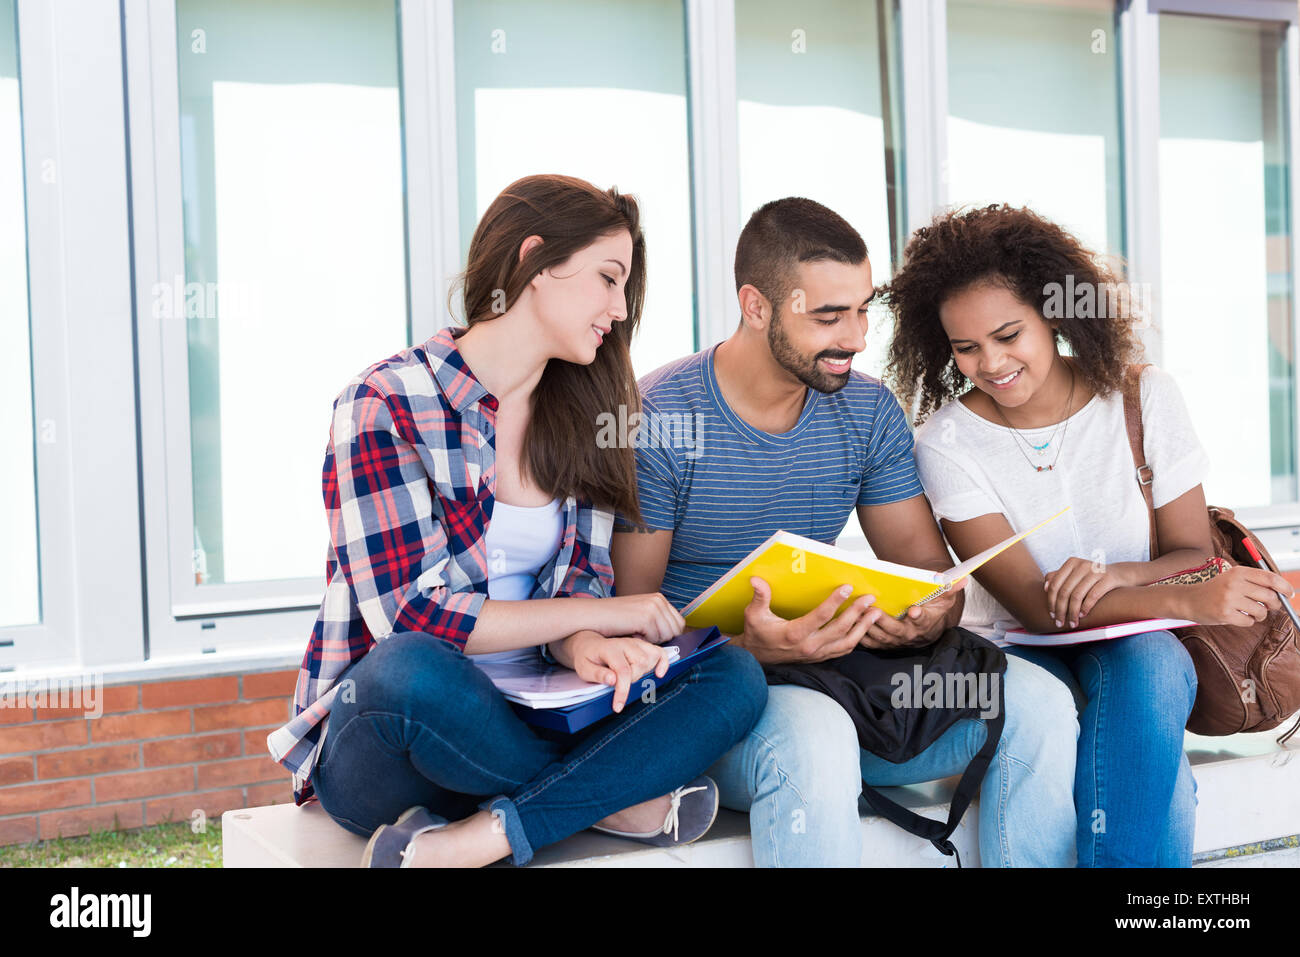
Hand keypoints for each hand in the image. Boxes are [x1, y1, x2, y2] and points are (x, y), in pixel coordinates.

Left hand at [567, 632, 672, 712]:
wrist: (588, 645)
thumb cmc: (587, 658)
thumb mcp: (584, 669)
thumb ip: (598, 675)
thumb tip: (612, 680)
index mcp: (610, 649)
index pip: (623, 671)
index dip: (623, 691)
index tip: (618, 706)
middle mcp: (625, 644)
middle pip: (640, 664)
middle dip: (632, 681)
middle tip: (619, 686)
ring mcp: (635, 643)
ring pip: (651, 658)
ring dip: (644, 673)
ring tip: (630, 678)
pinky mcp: (642, 646)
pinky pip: (659, 653)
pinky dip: (663, 663)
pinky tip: (659, 673)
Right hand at [587, 594, 685, 643]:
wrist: (593, 616)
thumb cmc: (614, 619)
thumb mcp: (639, 615)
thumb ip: (657, 621)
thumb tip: (673, 635)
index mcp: (658, 598)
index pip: (678, 623)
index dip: (668, 634)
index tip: (652, 637)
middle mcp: (659, 600)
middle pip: (675, 630)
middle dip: (661, 638)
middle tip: (642, 635)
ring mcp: (653, 608)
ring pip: (667, 636)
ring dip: (652, 640)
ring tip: (635, 633)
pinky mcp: (646, 617)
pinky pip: (655, 639)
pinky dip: (644, 641)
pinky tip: (631, 633)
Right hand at [740, 577, 883, 664]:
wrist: (757, 658)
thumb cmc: (757, 634)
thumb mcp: (754, 615)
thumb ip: (759, 597)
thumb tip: (756, 580)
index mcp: (795, 634)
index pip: (820, 616)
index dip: (835, 601)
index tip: (847, 588)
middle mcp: (809, 646)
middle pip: (840, 629)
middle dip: (857, 612)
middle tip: (869, 598)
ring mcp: (817, 653)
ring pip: (847, 643)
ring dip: (863, 627)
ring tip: (875, 613)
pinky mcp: (820, 657)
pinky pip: (843, 650)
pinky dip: (857, 639)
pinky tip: (864, 628)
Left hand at [860, 579, 964, 648]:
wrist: (926, 630)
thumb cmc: (932, 610)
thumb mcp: (943, 599)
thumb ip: (949, 589)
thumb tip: (963, 579)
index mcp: (924, 622)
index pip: (923, 620)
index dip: (919, 616)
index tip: (915, 611)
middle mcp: (909, 634)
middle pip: (896, 630)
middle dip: (885, 621)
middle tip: (875, 609)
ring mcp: (895, 641)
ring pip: (881, 637)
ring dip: (868, 627)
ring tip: (858, 614)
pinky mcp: (883, 644)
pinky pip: (870, 643)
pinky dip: (860, 635)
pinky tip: (851, 624)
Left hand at [1043, 558, 1129, 628]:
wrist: (1121, 574)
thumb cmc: (1093, 578)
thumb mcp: (1076, 574)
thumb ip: (1059, 578)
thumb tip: (1044, 587)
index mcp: (1071, 563)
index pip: (1054, 585)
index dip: (1051, 602)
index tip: (1052, 615)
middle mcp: (1082, 565)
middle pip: (1064, 591)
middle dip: (1060, 610)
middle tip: (1059, 623)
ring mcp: (1095, 570)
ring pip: (1077, 595)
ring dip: (1072, 613)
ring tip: (1072, 624)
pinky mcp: (1108, 578)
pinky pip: (1093, 596)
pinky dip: (1086, 608)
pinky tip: (1083, 616)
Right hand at [1179, 565, 1293, 625]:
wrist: (1189, 600)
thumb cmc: (1216, 590)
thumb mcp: (1233, 578)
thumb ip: (1256, 582)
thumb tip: (1284, 593)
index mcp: (1238, 572)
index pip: (1270, 578)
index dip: (1284, 587)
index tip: (1290, 594)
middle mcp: (1233, 584)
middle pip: (1269, 596)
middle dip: (1274, 604)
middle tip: (1269, 606)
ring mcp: (1228, 599)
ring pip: (1261, 611)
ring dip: (1260, 615)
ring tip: (1250, 612)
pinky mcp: (1224, 614)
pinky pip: (1249, 621)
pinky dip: (1248, 621)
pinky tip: (1238, 616)